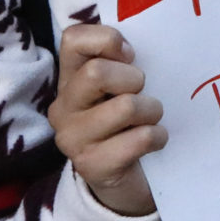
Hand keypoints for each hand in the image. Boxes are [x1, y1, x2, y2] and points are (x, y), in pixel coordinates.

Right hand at [51, 24, 163, 215]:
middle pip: (97, 73)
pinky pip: (138, 139)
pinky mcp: (92, 166)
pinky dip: (157, 137)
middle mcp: (63, 108)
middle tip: (142, 94)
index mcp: (69, 79)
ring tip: (150, 121)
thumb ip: (123, 61)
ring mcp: (72, 139)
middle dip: (133, 80)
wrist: (129, 182)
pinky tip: (153, 143)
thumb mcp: (125, 86)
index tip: (131, 56)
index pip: (73, 38)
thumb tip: (137, 42)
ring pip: (125, 106)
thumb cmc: (132, 123)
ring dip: (152, 111)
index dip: (108, 40)